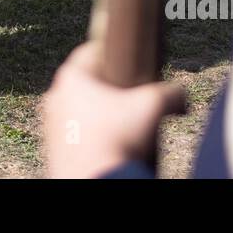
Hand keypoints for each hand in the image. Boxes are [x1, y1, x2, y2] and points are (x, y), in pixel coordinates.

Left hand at [41, 41, 187, 178]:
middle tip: (133, 98)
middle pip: (87, 82)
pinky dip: (91, 135)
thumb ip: (172, 92)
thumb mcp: (154, 106)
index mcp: (71, 77)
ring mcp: (51, 123)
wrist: (94, 181)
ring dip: (100, 114)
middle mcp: (55, 95)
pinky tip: (110, 145)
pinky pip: (75, 132)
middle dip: (110, 88)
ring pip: (80, 108)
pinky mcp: (52, 147)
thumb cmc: (119, 139)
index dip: (116, 54)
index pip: (92, 51)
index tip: (132, 63)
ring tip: (124, 126)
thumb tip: (181, 95)